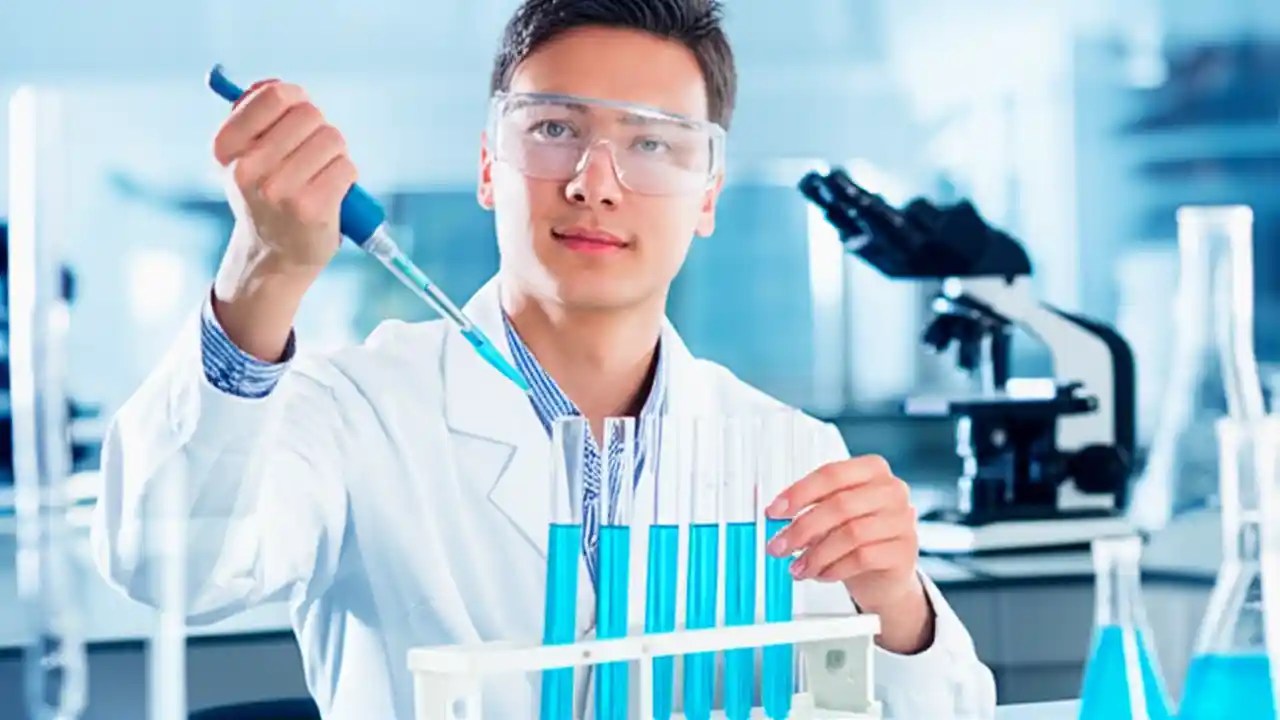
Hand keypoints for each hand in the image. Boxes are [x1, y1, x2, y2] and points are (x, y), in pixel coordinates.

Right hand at [209, 80, 357, 360]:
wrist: (274, 257)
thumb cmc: (267, 196)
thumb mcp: (245, 155)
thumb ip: (256, 115)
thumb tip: (274, 85)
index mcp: (226, 149)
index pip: (273, 95)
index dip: (295, 99)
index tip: (295, 117)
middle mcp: (248, 169)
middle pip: (309, 114)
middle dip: (319, 129)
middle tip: (310, 155)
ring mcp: (280, 191)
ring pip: (332, 139)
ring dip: (335, 154)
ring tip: (319, 176)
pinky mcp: (311, 209)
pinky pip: (346, 168)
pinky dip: (346, 176)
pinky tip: (331, 193)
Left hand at [765, 454, 934, 653]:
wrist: (885, 574)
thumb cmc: (857, 537)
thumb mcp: (832, 516)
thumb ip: (809, 510)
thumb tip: (777, 518)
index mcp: (872, 470)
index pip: (832, 474)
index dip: (799, 492)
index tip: (775, 511)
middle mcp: (891, 491)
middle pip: (840, 504)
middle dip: (802, 528)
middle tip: (779, 546)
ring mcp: (902, 520)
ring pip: (851, 534)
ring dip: (816, 554)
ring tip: (798, 567)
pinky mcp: (905, 551)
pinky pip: (863, 558)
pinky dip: (834, 568)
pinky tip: (821, 574)